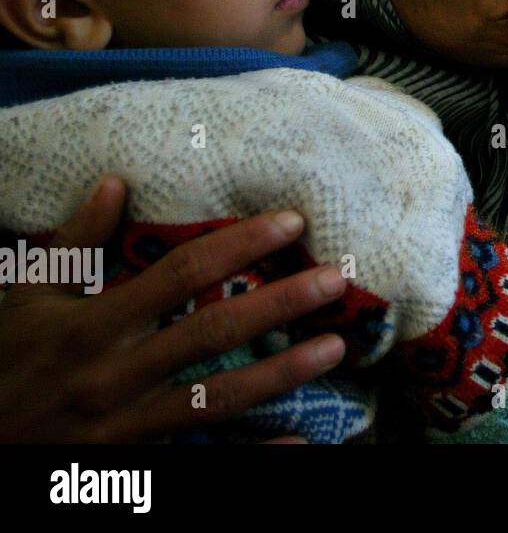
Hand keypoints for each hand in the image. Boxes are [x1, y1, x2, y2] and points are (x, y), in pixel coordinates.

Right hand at [0, 175, 347, 442]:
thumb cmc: (2, 363)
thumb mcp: (26, 300)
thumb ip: (74, 245)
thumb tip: (113, 183)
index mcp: (90, 326)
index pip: (179, 275)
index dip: (239, 245)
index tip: (291, 222)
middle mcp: (112, 375)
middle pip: (210, 333)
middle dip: (277, 304)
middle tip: (335, 279)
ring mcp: (123, 425)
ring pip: (215, 398)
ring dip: (280, 374)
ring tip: (335, 347)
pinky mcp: (131, 463)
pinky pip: (199, 460)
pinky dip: (251, 455)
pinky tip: (298, 440)